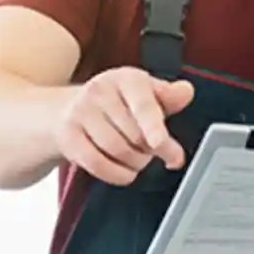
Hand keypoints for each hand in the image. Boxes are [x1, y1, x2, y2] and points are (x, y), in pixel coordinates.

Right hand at [53, 67, 193, 185]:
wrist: (67, 108)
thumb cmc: (117, 103)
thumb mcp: (144, 94)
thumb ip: (168, 98)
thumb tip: (186, 92)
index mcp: (126, 78)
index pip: (144, 105)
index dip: (154, 127)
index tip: (160, 144)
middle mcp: (101, 91)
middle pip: (135, 135)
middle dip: (150, 151)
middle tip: (152, 150)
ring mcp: (81, 113)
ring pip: (118, 151)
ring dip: (135, 164)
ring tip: (138, 158)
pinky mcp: (68, 136)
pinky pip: (97, 165)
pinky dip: (116, 174)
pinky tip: (123, 171)